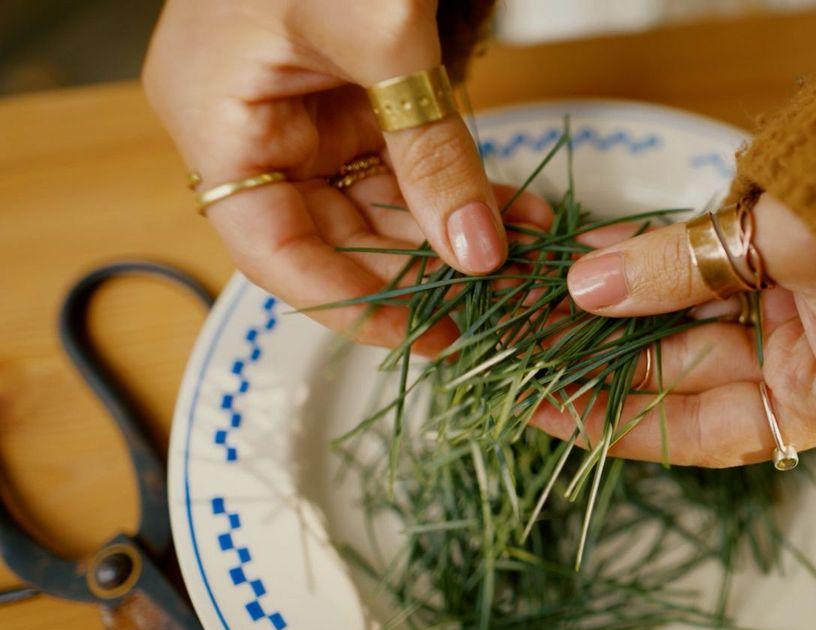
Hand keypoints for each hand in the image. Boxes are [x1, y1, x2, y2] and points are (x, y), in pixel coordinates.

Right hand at [143, 0, 549, 354]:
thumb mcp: (382, 38)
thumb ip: (430, 151)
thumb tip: (477, 254)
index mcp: (217, 119)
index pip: (272, 250)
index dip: (348, 302)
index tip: (426, 334)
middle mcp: (257, 126)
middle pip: (336, 235)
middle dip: (422, 271)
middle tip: (499, 308)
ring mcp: (310, 111)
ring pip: (383, 206)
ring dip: (455, 236)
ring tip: (527, 268)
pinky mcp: (362, 95)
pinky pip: (413, 163)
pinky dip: (466, 190)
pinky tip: (522, 215)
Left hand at [531, 195, 815, 466]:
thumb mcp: (782, 245)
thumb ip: (677, 269)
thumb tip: (585, 287)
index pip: (694, 432)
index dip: (609, 421)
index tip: (537, 404)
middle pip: (685, 375)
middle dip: (602, 350)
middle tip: (523, 330)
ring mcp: (813, 319)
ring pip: (693, 324)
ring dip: (624, 304)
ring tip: (547, 284)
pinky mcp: (805, 271)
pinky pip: (717, 279)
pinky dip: (663, 266)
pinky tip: (600, 249)